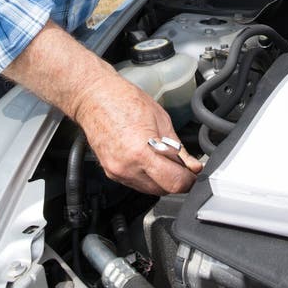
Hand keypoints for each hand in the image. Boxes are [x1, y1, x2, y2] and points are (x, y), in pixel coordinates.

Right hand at [73, 67, 202, 194]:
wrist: (94, 98)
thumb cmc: (124, 100)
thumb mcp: (161, 119)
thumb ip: (178, 148)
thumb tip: (192, 165)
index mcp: (141, 152)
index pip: (174, 182)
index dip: (188, 179)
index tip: (193, 173)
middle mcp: (127, 167)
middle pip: (163, 189)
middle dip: (176, 179)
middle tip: (181, 164)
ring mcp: (117, 172)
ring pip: (150, 190)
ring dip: (161, 179)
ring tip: (162, 157)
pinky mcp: (110, 173)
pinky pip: (136, 183)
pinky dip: (147, 176)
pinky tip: (148, 158)